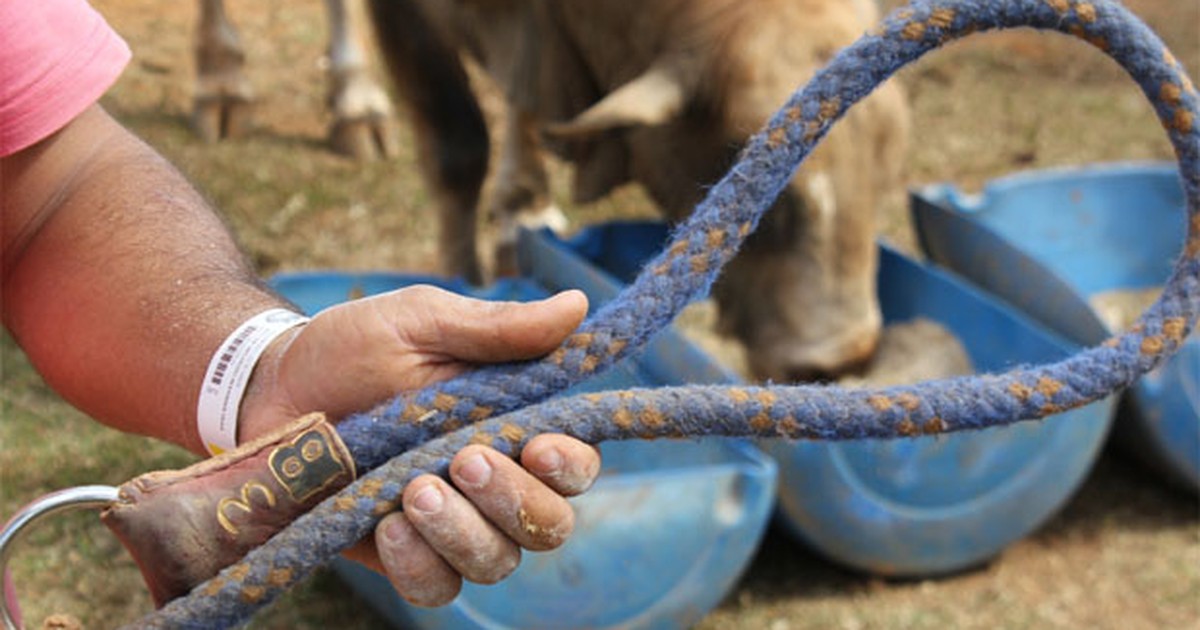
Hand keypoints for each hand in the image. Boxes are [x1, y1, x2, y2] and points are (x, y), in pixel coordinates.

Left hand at [239, 285, 599, 605]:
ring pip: (497, 561)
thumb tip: (577, 304)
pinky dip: (419, 563)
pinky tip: (387, 524)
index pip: (576, 462)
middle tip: (463, 462)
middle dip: (515, 500)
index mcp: (512, 423)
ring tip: (413, 491)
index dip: (571, 465)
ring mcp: (451, 525)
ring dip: (464, 532)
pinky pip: (436, 587)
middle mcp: (494, 484)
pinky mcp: (403, 555)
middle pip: (548, 524)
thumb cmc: (353, 348)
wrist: (269, 390)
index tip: (538, 448)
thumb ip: (498, 327)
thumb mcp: (421, 322)